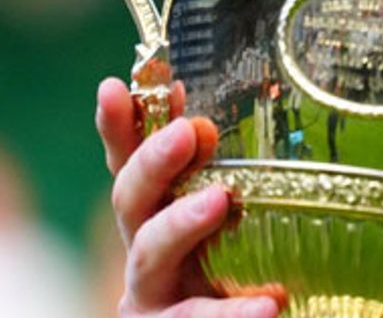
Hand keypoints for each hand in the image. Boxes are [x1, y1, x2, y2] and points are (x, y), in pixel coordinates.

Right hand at [97, 78, 281, 317]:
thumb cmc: (236, 273)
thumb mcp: (229, 217)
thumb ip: (215, 174)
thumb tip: (203, 120)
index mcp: (156, 216)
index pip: (130, 162)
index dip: (118, 125)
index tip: (113, 86)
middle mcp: (145, 252)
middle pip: (130, 202)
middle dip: (153, 163)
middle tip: (186, 132)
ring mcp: (152, 298)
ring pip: (151, 256)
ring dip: (180, 223)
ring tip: (219, 199)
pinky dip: (231, 313)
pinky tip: (269, 302)